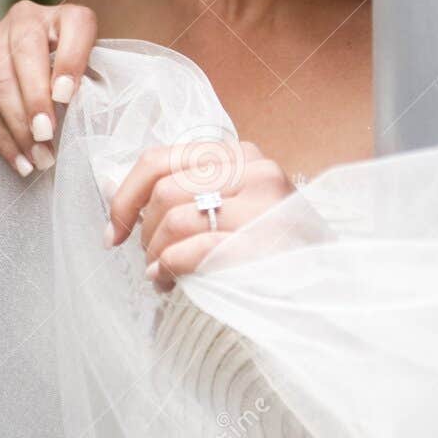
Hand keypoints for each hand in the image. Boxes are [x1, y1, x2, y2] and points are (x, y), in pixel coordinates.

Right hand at [0, 0, 97, 177]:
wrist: (32, 84)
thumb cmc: (71, 87)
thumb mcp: (91, 79)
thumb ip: (92, 87)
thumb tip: (87, 119)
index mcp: (65, 17)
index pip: (75, 25)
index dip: (71, 59)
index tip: (66, 96)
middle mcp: (24, 19)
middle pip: (25, 52)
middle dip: (35, 100)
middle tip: (46, 135)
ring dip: (16, 124)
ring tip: (36, 157)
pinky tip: (17, 158)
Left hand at [104, 139, 293, 284]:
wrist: (326, 283)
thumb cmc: (270, 247)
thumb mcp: (232, 205)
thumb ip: (185, 190)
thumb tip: (112, 188)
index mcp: (240, 155)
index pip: (159, 160)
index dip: (125, 196)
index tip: (115, 230)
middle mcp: (255, 170)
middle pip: (164, 191)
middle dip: (144, 232)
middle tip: (148, 259)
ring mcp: (264, 205)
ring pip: (175, 219)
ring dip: (156, 254)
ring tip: (161, 274)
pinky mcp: (263, 242)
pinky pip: (193, 250)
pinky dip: (171, 267)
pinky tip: (169, 281)